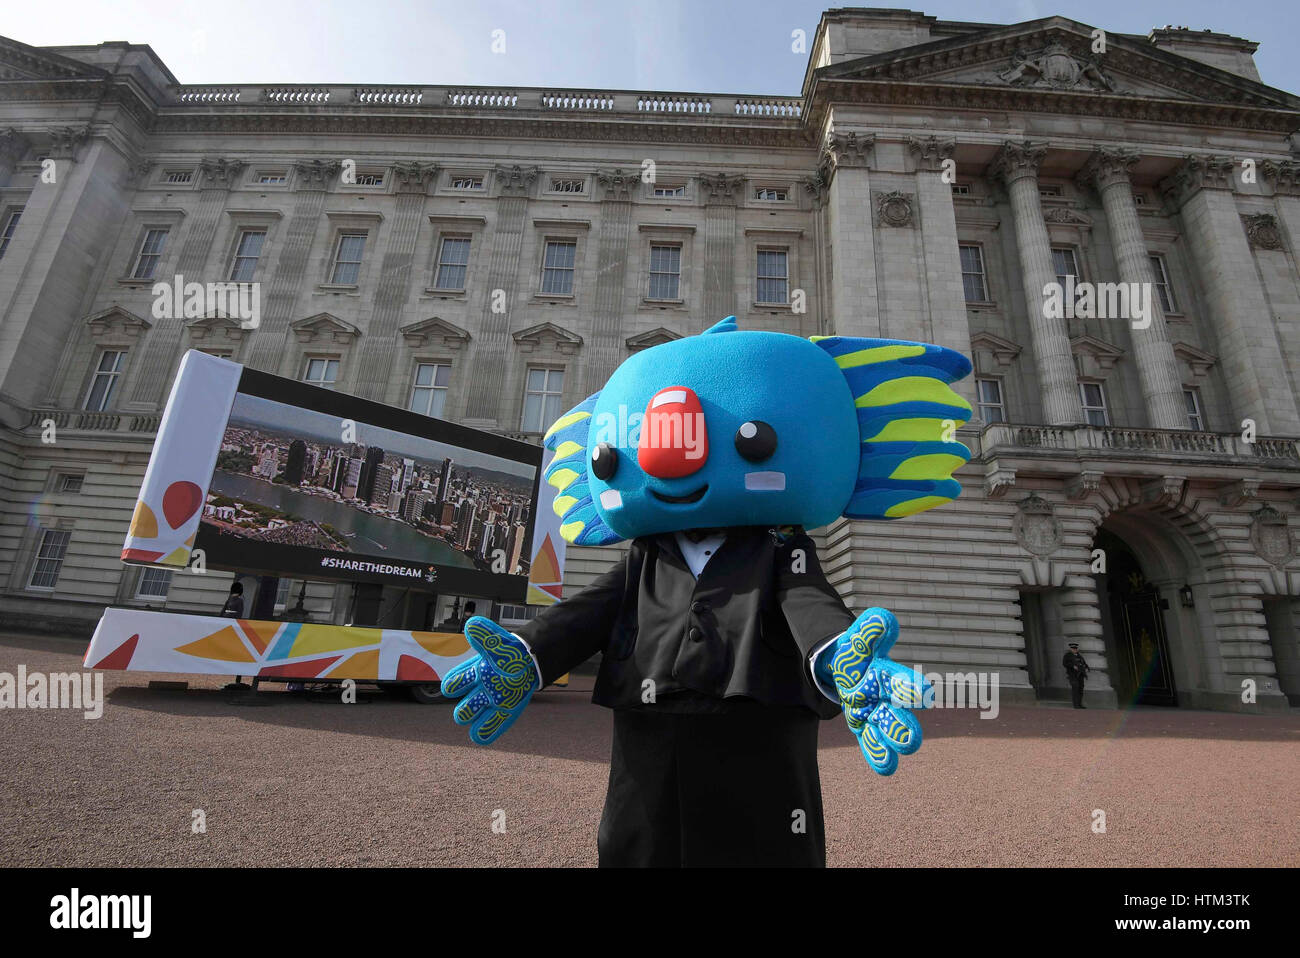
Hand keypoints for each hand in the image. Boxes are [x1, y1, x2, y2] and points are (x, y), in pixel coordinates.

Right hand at [439, 616, 540, 744]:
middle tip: (476, 701)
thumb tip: (471, 626)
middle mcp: (479, 691)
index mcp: (474, 674)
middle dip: (465, 710)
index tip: (462, 682)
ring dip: (474, 719)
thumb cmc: (511, 652)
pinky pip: (489, 728)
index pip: (453, 685)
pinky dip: (484, 732)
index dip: (454, 686)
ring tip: (479, 718)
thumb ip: (484, 635)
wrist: (532, 659)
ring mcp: (491, 703)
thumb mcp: (497, 642)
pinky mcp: (505, 712)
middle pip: (462, 709)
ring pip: (472, 718)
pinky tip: (482, 734)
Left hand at [818, 608, 931, 775]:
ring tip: (903, 750)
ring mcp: (877, 714)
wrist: (848, 668)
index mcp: (887, 675)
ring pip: (887, 730)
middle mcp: (887, 698)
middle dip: (903, 725)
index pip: (899, 681)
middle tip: (912, 740)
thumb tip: (883, 618)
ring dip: (893, 740)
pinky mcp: (865, 727)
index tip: (923, 693)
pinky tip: (887, 768)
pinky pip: (871, 742)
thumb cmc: (857, 653)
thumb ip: (870, 630)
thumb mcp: (858, 639)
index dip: (909, 687)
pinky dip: (879, 754)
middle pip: (898, 713)